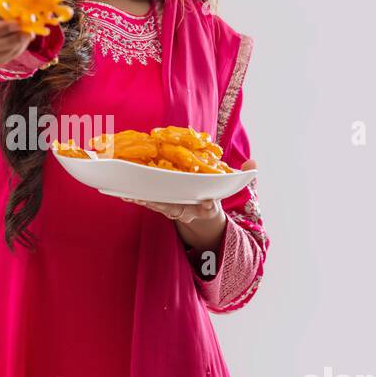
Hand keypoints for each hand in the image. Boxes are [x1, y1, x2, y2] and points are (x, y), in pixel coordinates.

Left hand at [119, 158, 256, 251]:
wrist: (201, 212)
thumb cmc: (214, 195)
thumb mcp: (230, 187)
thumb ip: (243, 177)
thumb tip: (254, 164)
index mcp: (204, 205)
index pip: (204, 207)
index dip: (204, 206)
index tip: (205, 203)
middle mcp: (186, 208)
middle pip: (174, 206)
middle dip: (162, 203)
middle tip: (149, 199)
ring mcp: (170, 206)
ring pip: (155, 204)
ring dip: (141, 199)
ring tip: (128, 194)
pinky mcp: (158, 202)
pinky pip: (144, 200)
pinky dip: (133, 196)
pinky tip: (121, 192)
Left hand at [119, 196, 221, 224]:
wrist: (203, 209)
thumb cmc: (206, 208)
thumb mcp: (211, 209)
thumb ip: (210, 207)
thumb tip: (208, 202)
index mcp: (179, 211)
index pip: (165, 207)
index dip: (156, 203)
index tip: (146, 200)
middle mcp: (167, 208)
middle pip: (152, 203)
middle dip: (140, 200)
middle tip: (128, 196)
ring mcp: (162, 202)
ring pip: (146, 199)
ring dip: (134, 196)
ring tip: (122, 192)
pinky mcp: (159, 197)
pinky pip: (146, 194)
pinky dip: (135, 191)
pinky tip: (124, 188)